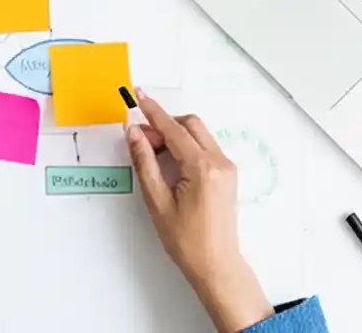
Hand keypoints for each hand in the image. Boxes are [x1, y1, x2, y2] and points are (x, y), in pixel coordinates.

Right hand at [126, 94, 271, 332]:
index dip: (153, 112)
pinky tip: (169, 161)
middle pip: (190, 124)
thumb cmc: (187, 241)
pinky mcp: (227, 174)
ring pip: (198, 134)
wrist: (216, 265)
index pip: (174, 129)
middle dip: (164, 124)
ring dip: (175, 135)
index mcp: (202, 168)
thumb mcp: (157, 201)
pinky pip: (205, 147)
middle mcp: (220, 162)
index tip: (138, 96)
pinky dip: (186, 146)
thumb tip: (134, 133)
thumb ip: (145, 162)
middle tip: (141, 138)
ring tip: (152, 153)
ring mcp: (227, 167)